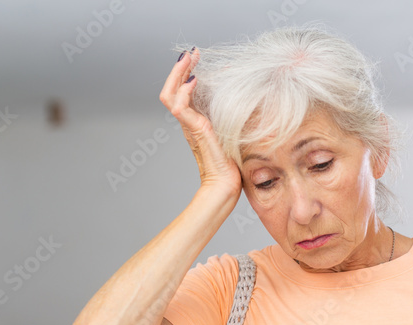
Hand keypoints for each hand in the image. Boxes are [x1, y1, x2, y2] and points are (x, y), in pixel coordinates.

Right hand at [160, 47, 241, 199]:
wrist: (228, 184)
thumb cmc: (233, 162)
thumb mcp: (233, 129)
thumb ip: (232, 113)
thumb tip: (242, 92)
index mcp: (195, 121)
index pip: (182, 91)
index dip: (185, 71)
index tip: (196, 56)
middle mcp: (188, 122)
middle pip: (171, 89)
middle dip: (180, 67)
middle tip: (191, 52)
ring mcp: (189, 127)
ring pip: (170, 94)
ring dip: (178, 73)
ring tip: (189, 58)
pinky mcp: (195, 131)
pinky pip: (180, 107)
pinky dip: (184, 91)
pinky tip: (194, 80)